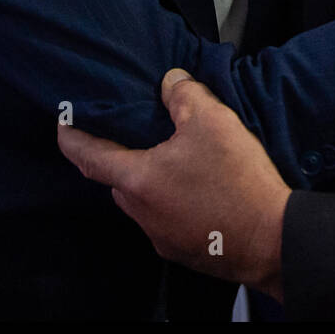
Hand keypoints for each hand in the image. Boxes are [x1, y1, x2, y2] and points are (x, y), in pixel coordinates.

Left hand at [58, 68, 290, 300]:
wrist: (272, 240)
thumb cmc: (237, 180)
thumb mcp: (213, 121)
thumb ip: (185, 95)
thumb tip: (170, 81)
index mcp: (138, 179)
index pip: (89, 156)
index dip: (72, 138)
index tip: (62, 125)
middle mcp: (142, 213)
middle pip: (119, 181)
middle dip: (125, 159)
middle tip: (144, 137)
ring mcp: (162, 237)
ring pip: (145, 202)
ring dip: (155, 182)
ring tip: (183, 163)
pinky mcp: (184, 252)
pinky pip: (169, 221)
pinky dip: (176, 203)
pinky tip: (204, 191)